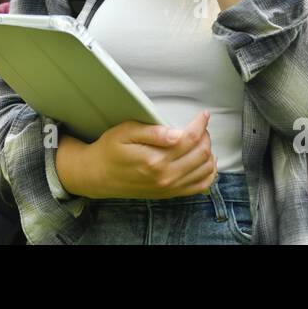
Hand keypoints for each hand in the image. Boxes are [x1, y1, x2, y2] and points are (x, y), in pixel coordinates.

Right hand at [75, 110, 215, 199]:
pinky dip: (208, 173)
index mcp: (155, 159)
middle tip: (200, 126)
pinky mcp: (170, 194)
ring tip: (201, 141)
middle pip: (201, 154)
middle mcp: (166, 176)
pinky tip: (204, 160)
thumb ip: (152, 132)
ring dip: (208, 152)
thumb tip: (176, 133)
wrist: (98, 176)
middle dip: (205, 136)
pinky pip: (200, 186)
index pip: (189, 139)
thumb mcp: (125, 133)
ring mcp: (169, 187)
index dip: (200, 124)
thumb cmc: (110, 150)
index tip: (203, 115)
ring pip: (205, 170)